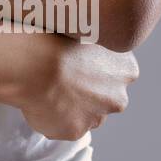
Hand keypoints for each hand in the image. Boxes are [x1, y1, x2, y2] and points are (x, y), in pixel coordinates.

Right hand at [9, 34, 139, 140]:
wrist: (34, 63)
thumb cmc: (55, 38)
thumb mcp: (85, 29)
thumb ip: (95, 46)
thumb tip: (83, 48)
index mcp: (126, 69)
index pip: (116, 73)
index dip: (93, 67)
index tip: (75, 60)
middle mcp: (118, 97)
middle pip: (104, 98)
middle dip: (86, 92)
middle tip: (60, 76)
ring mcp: (96, 117)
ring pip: (84, 115)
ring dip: (70, 106)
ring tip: (45, 87)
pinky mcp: (74, 131)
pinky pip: (62, 125)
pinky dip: (51, 116)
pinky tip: (38, 99)